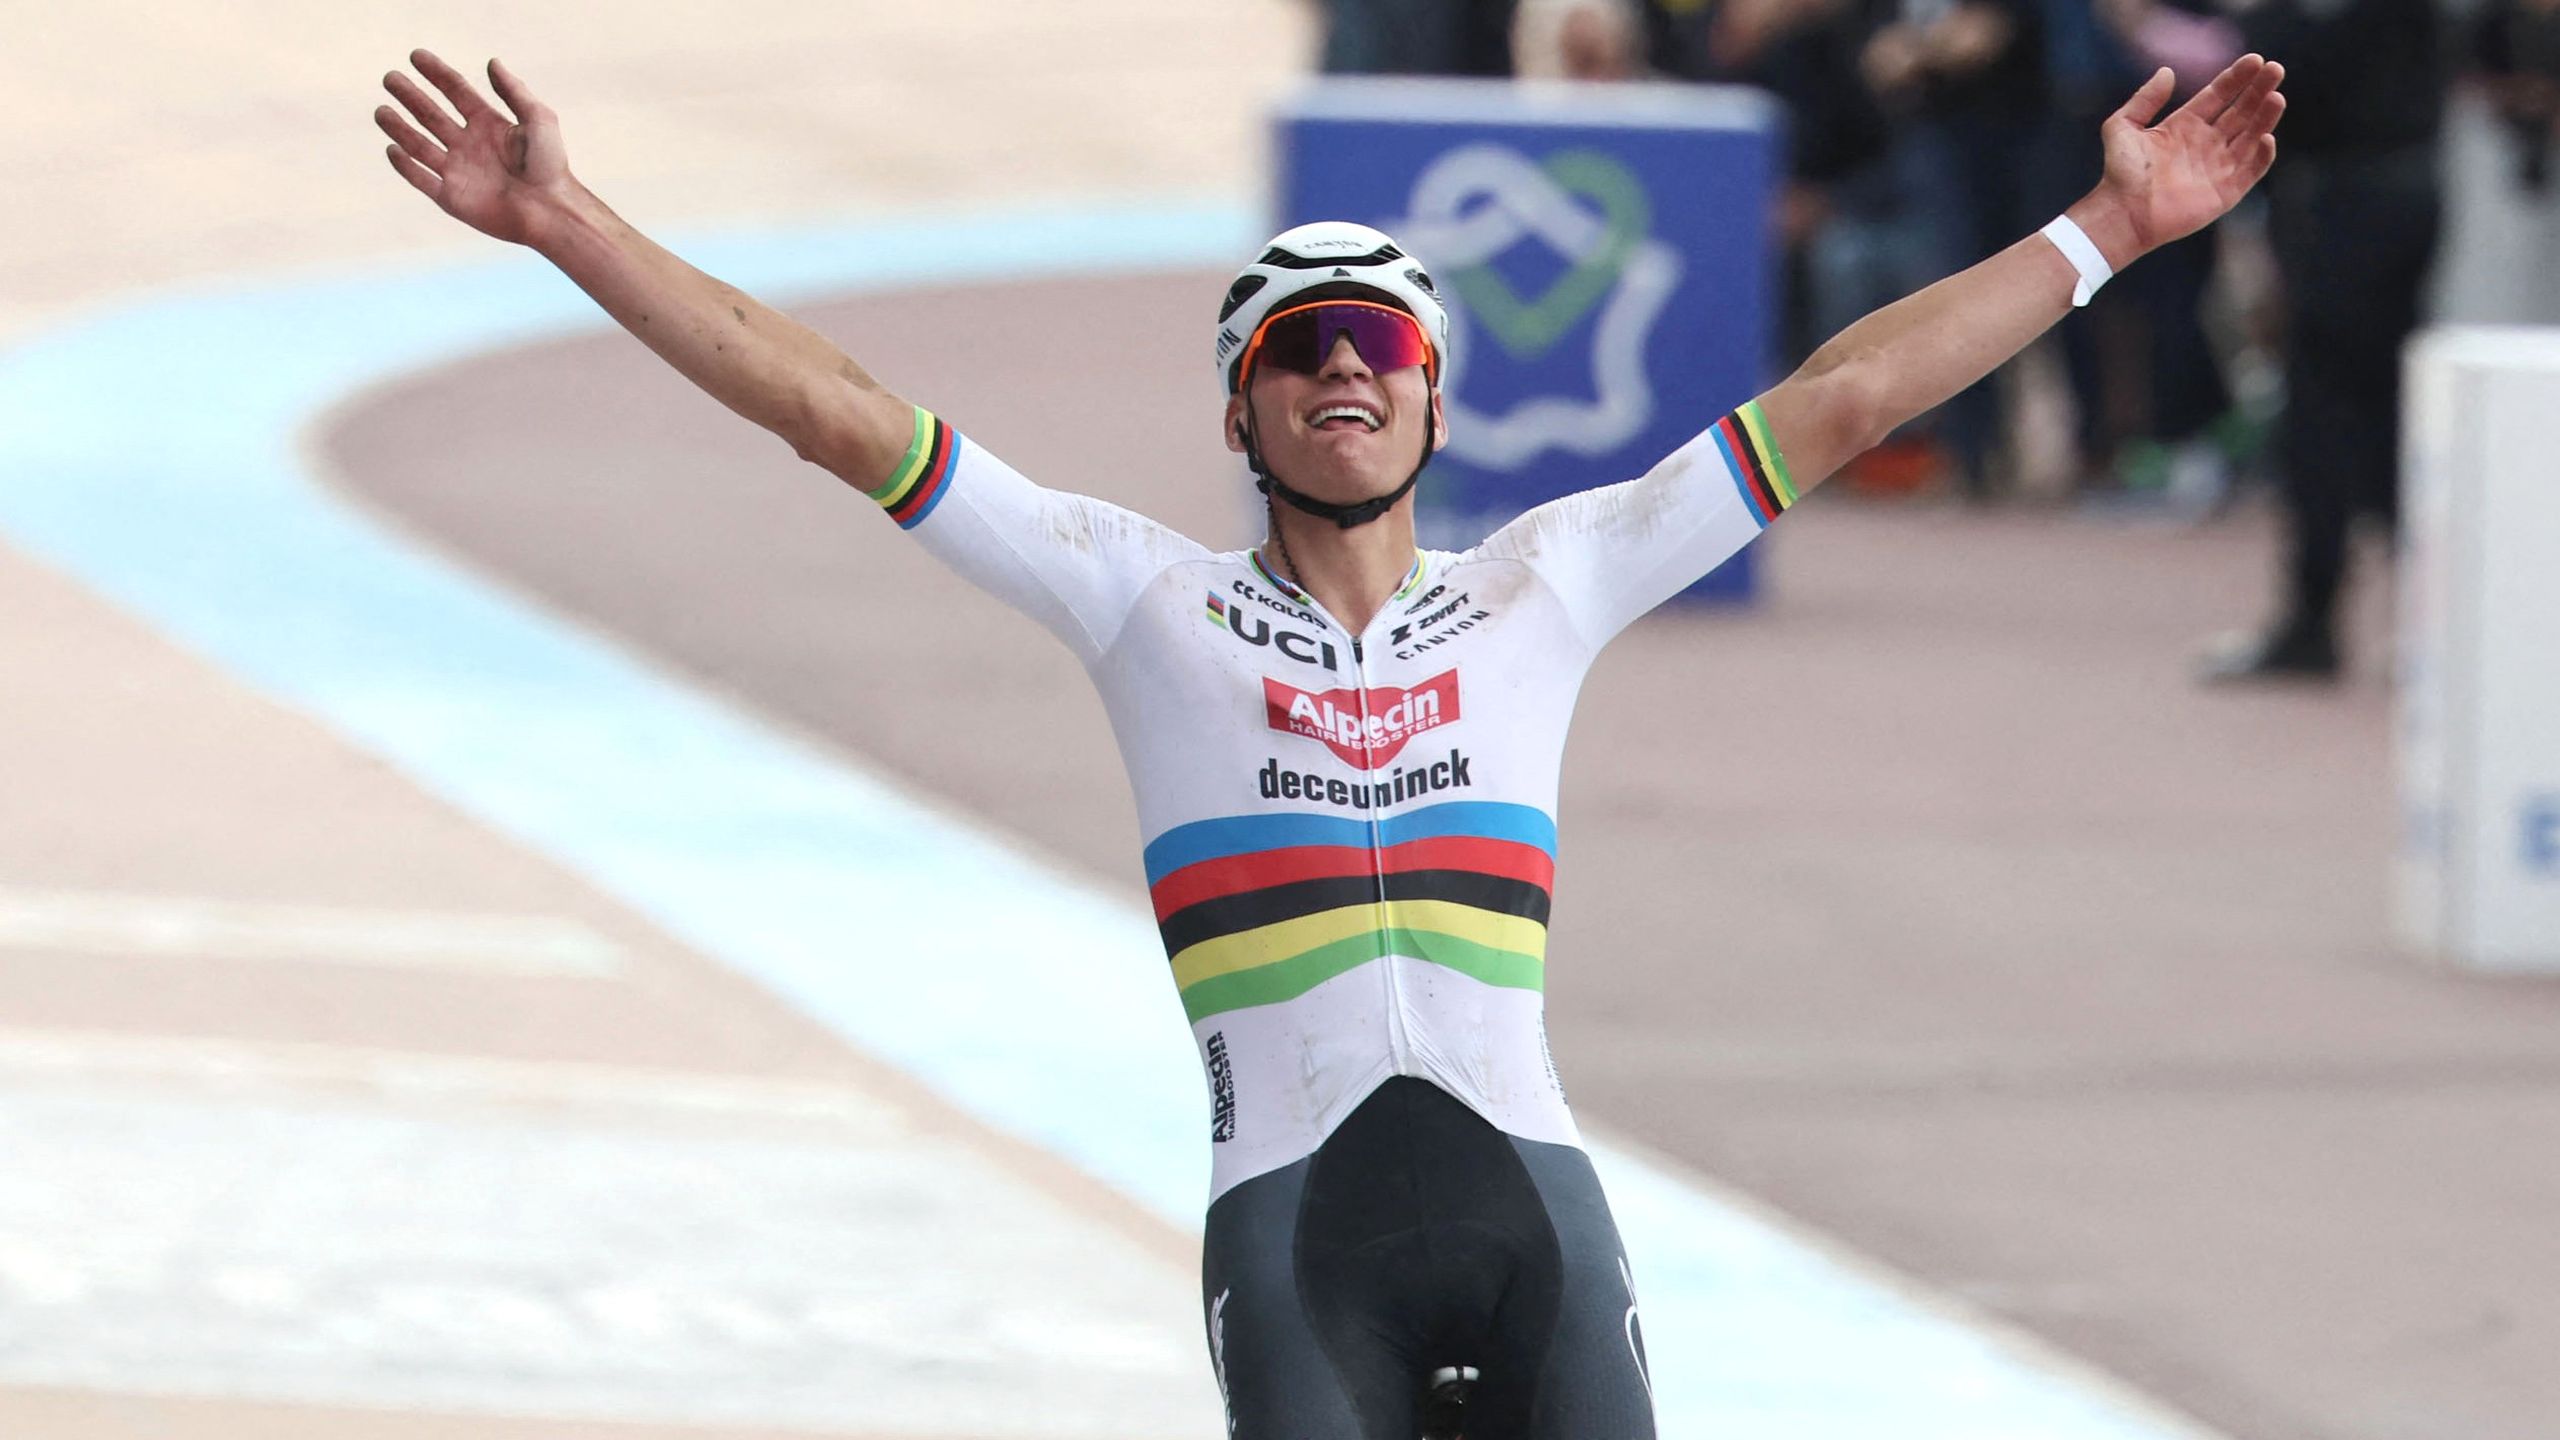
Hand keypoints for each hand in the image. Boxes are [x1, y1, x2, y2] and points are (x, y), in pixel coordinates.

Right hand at [376, 50, 572, 246]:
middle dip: (409, 96)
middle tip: (390, 78)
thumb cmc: (549, 165)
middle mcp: (469, 145)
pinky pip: (421, 179)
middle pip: (430, 115)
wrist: (550, 211)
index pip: (455, 91)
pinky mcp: (452, 198)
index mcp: (488, 124)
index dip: (436, 73)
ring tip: (381, 111)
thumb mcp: (539, 120)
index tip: (415, 56)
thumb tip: (491, 62)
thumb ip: (514, 91)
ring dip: (398, 127)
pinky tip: (393, 148)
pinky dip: (405, 166)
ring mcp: (458, 171)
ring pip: (419, 145)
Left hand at [2089, 55, 2283, 255]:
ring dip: (2265, 117)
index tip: (2255, 59)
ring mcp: (2218, 167)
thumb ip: (2144, 99)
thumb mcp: (2122, 126)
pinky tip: (2266, 137)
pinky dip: (2262, 156)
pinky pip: (2251, 170)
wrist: (2122, 212)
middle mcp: (2206, 143)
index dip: (2237, 78)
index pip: (2219, 95)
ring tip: (2276, 97)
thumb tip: (2167, 71)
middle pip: (2241, 111)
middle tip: (2275, 69)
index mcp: (2185, 125)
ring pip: (2251, 136)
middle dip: (2259, 90)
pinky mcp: (2226, 192)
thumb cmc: (2119, 172)